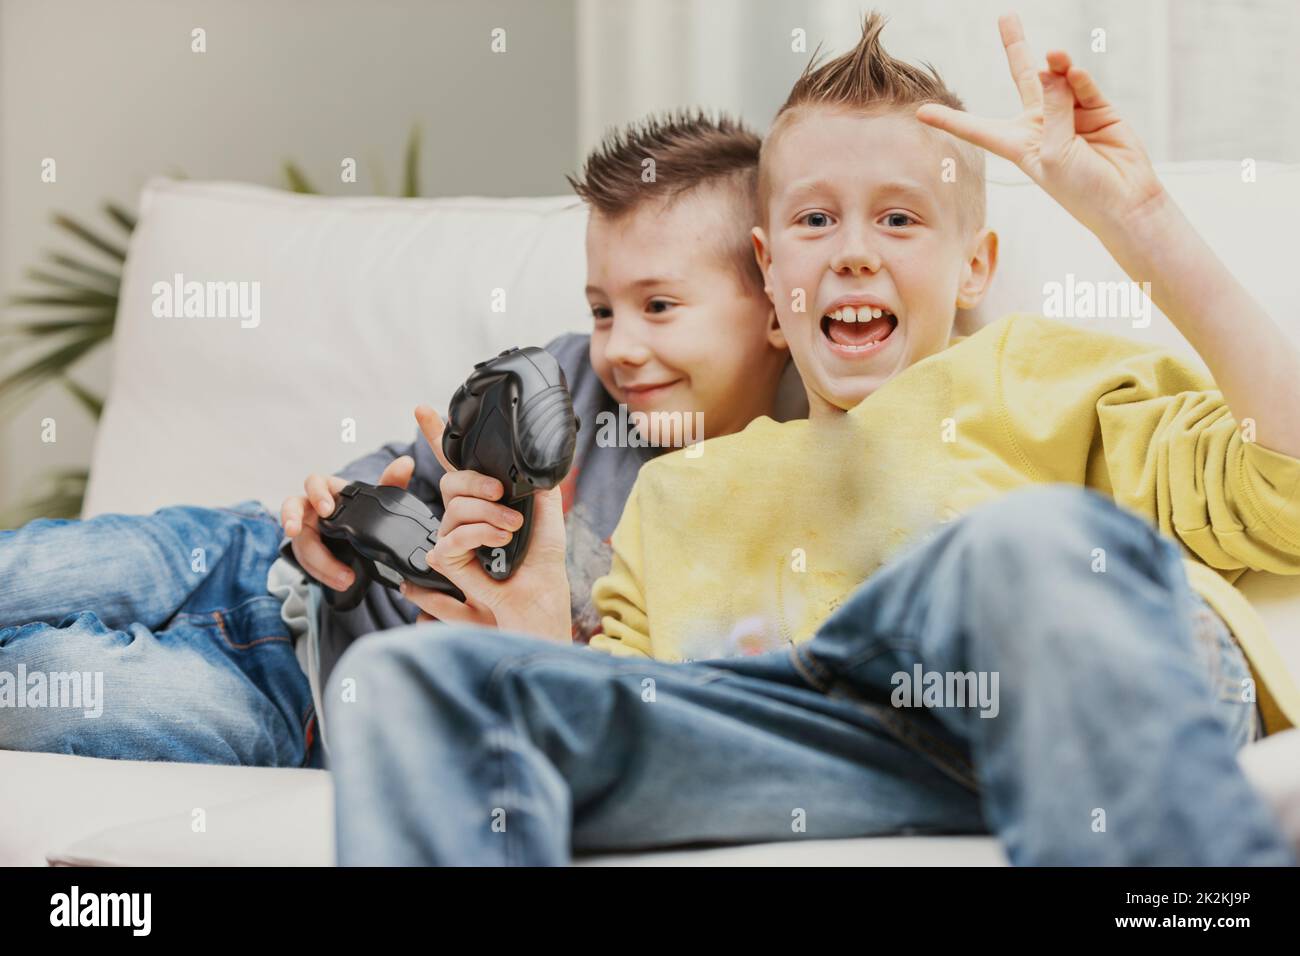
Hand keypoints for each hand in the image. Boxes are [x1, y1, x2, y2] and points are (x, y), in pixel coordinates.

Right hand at [281, 454, 414, 591]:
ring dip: (318, 562)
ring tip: (344, 578)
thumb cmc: (362, 511)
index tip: (326, 509)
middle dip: (292, 520)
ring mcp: (306, 531)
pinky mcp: (307, 552)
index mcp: (328, 491)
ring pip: (299, 543)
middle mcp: (312, 509)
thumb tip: (406, 463)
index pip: (314, 483)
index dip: (316, 494)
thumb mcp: (377, 500)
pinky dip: (323, 574)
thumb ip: (391, 482)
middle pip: (292, 509)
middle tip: (296, 531)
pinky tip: (341, 582)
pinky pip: (307, 563)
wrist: (359, 539)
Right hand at [399, 404, 572, 642]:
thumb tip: (535, 460)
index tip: (424, 409)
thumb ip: (538, 486)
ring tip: (512, 529)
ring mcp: (454, 537)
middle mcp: (464, 515)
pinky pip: (452, 536)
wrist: (542, 595)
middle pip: (451, 481)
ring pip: (455, 507)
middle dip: (476, 482)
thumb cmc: (542, 561)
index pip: (455, 464)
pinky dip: (479, 534)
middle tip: (503, 495)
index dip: (438, 436)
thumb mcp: (547, 514)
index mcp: (484, 500)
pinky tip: (498, 541)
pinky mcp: (447, 561)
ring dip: (488, 514)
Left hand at [916, 13, 1165, 236]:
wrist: (1124, 200)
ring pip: (1057, 78)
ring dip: (1056, 66)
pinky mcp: (1097, 109)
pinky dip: (1079, 78)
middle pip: (1024, 77)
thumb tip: (1054, 66)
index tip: (921, 113)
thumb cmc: (1081, 189)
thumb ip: (1052, 109)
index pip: (976, 129)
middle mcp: (1040, 124)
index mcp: (1016, 145)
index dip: (950, 121)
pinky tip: (1074, 72)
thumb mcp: (1053, 154)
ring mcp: (1069, 113)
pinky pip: (1082, 85)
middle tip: (1006, 17)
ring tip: (1056, 56)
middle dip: (1016, 46)